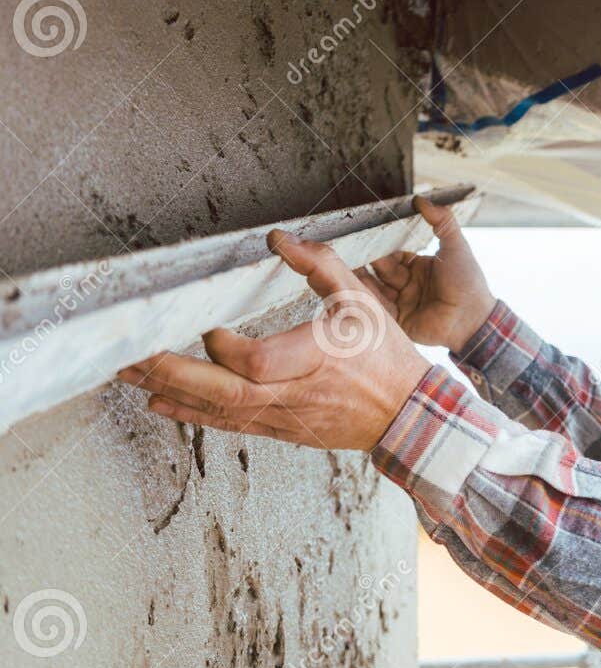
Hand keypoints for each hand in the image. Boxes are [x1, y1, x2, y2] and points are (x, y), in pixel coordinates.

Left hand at [117, 233, 433, 451]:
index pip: (256, 362)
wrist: (406, 413)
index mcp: (317, 358)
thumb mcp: (362, 300)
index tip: (206, 326)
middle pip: (222, 391)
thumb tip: (278, 238)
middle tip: (129, 355)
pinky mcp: (281, 428)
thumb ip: (321, 264)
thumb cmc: (385, 355)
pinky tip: (158, 401)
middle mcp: (295, 393)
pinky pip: (228, 424)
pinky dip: (190, 413)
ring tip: (127, 373)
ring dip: (169, 391)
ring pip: (217, 410)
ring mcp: (285, 416)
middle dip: (171, 372)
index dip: (223, 347)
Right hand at [355, 195, 495, 353]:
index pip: (393, 254)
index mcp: (420, 267)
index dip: (380, 246)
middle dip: (366, 259)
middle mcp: (409, 285)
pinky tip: (351, 285)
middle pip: (381, 269)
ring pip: (375, 287)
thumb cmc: (468, 282)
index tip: (362, 234)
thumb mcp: (456, 246)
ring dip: (360, 277)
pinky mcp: (398, 321)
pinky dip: (365, 297)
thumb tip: (421, 199)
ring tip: (340, 264)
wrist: (474, 319)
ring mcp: (402, 303)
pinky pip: (377, 307)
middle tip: (346, 247)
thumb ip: (442, 221)